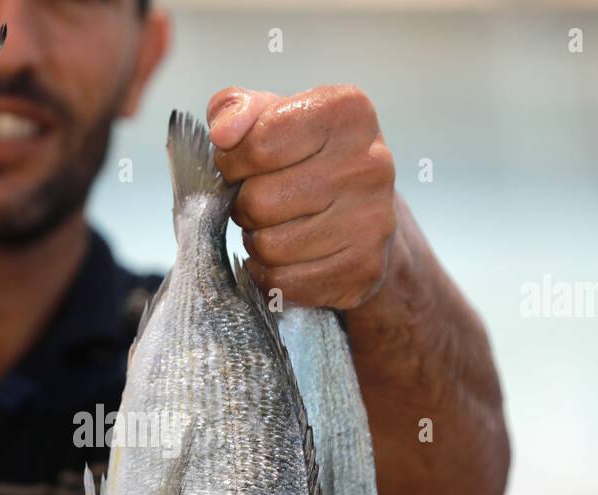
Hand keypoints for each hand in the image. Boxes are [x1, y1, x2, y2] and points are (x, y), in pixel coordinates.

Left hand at [208, 85, 396, 311]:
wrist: (361, 212)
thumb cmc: (305, 158)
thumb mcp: (270, 117)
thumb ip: (235, 108)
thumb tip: (224, 132)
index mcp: (347, 112)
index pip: (258, 144)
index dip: (233, 162)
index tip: (240, 165)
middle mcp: (371, 163)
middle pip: (259, 201)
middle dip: (245, 205)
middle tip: (262, 202)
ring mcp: (373, 220)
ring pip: (269, 246)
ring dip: (258, 241)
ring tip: (278, 226)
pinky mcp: (364, 269)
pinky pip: (284, 282)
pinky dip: (271, 274)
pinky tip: (288, 256)